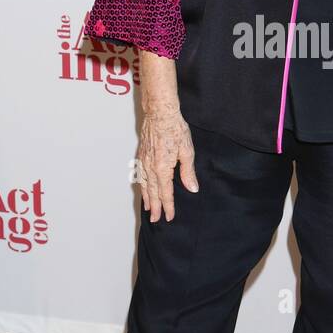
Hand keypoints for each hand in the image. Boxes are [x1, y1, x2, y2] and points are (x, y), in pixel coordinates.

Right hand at [137, 102, 198, 221]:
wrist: (160, 113)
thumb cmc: (175, 129)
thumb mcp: (187, 152)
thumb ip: (188, 172)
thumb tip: (192, 188)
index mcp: (162, 169)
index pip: (165, 193)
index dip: (168, 206)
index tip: (169, 217)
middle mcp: (150, 168)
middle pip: (152, 192)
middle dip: (155, 207)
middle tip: (155, 219)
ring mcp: (144, 161)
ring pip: (144, 185)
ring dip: (147, 198)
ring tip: (148, 208)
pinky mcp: (141, 155)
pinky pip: (140, 175)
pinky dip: (141, 185)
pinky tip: (143, 187)